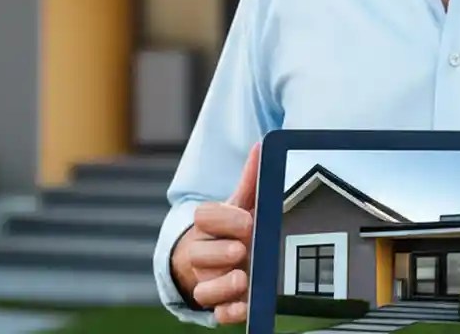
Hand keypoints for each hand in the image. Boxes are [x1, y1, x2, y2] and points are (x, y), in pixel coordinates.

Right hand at [171, 142, 260, 323]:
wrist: (222, 262)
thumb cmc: (234, 230)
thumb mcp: (242, 206)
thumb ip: (250, 180)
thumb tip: (261, 145)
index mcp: (209, 226)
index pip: (203, 218)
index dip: (223, 220)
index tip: (247, 221)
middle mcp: (203, 255)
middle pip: (199, 254)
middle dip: (219, 253)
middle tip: (240, 250)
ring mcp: (209, 282)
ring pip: (204, 289)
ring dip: (222, 286)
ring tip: (243, 280)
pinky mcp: (220, 306)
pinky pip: (216, 314)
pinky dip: (229, 313)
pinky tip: (244, 307)